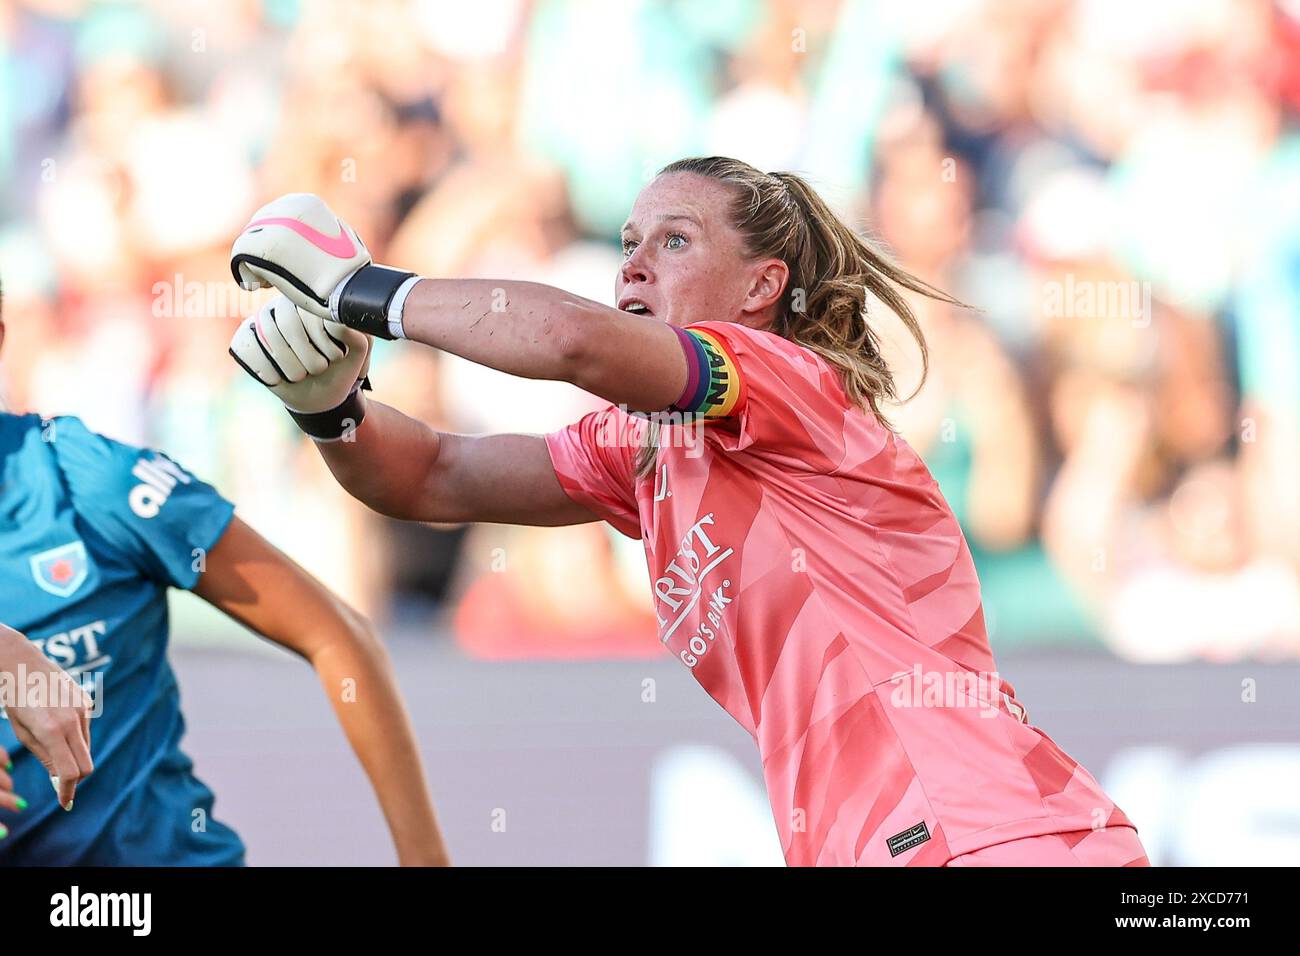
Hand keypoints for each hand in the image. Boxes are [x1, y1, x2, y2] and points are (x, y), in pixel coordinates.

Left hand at [0, 625, 93, 814]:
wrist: (22, 663)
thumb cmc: (16, 700)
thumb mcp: (24, 733)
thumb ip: (45, 756)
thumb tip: (61, 778)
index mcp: (52, 731)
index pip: (70, 772)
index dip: (68, 791)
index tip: (65, 802)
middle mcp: (74, 720)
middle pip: (86, 764)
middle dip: (76, 778)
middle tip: (61, 784)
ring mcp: (84, 709)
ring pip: (86, 747)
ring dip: (74, 756)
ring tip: (52, 747)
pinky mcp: (87, 702)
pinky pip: (86, 729)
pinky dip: (75, 737)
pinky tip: (57, 724)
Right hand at [229, 295, 370, 413]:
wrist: (321, 394)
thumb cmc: (340, 367)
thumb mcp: (357, 351)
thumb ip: (356, 334)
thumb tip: (335, 322)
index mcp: (311, 301)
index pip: (309, 311)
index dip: (322, 339)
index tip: (336, 358)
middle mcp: (283, 305)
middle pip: (286, 324)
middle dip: (308, 357)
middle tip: (319, 370)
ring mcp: (260, 321)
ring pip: (267, 337)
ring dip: (291, 367)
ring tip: (303, 375)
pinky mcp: (245, 339)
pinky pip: (247, 349)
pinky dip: (268, 371)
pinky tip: (279, 379)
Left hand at [231, 193, 371, 321]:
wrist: (349, 286)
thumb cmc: (348, 272)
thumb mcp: (336, 240)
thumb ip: (314, 233)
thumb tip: (297, 240)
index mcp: (307, 202)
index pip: (276, 216)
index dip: (277, 241)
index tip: (287, 262)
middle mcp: (287, 206)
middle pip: (258, 227)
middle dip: (264, 252)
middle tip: (276, 275)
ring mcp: (273, 225)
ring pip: (248, 242)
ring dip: (257, 264)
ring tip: (273, 283)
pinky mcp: (260, 245)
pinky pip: (239, 258)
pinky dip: (248, 275)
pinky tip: (265, 286)